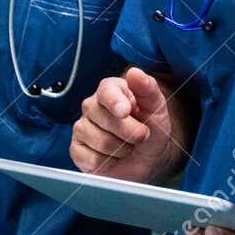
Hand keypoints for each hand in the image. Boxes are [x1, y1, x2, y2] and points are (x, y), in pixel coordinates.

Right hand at [70, 67, 178, 182]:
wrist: (149, 156)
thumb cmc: (151, 126)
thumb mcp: (157, 106)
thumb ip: (147, 88)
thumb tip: (134, 72)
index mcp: (110, 89)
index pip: (106, 91)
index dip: (115, 102)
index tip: (125, 111)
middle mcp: (91, 106)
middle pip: (106, 120)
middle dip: (131, 133)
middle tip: (141, 135)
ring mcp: (81, 127)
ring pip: (101, 142)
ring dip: (122, 149)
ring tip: (127, 145)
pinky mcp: (76, 150)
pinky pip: (92, 160)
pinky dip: (109, 162)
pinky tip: (114, 157)